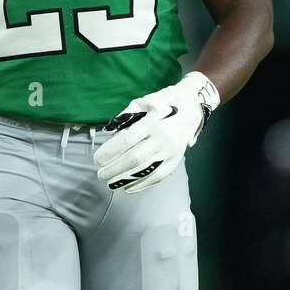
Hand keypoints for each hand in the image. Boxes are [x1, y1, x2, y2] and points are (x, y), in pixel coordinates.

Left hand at [95, 71, 218, 192]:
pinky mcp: (176, 160)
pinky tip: (128, 187)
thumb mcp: (142, 102)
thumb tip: (109, 135)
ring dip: (125, 179)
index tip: (97, 158)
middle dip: (114, 169)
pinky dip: (142, 184)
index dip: (110, 151)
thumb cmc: (163, 102)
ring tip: (110, 183)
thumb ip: (125, 117)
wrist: (192, 107)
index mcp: (152, 121)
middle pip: (134, 159)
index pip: (127, 140)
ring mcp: (171, 151)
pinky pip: (158, 176)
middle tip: (100, 173)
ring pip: (145, 170)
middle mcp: (162, 138)